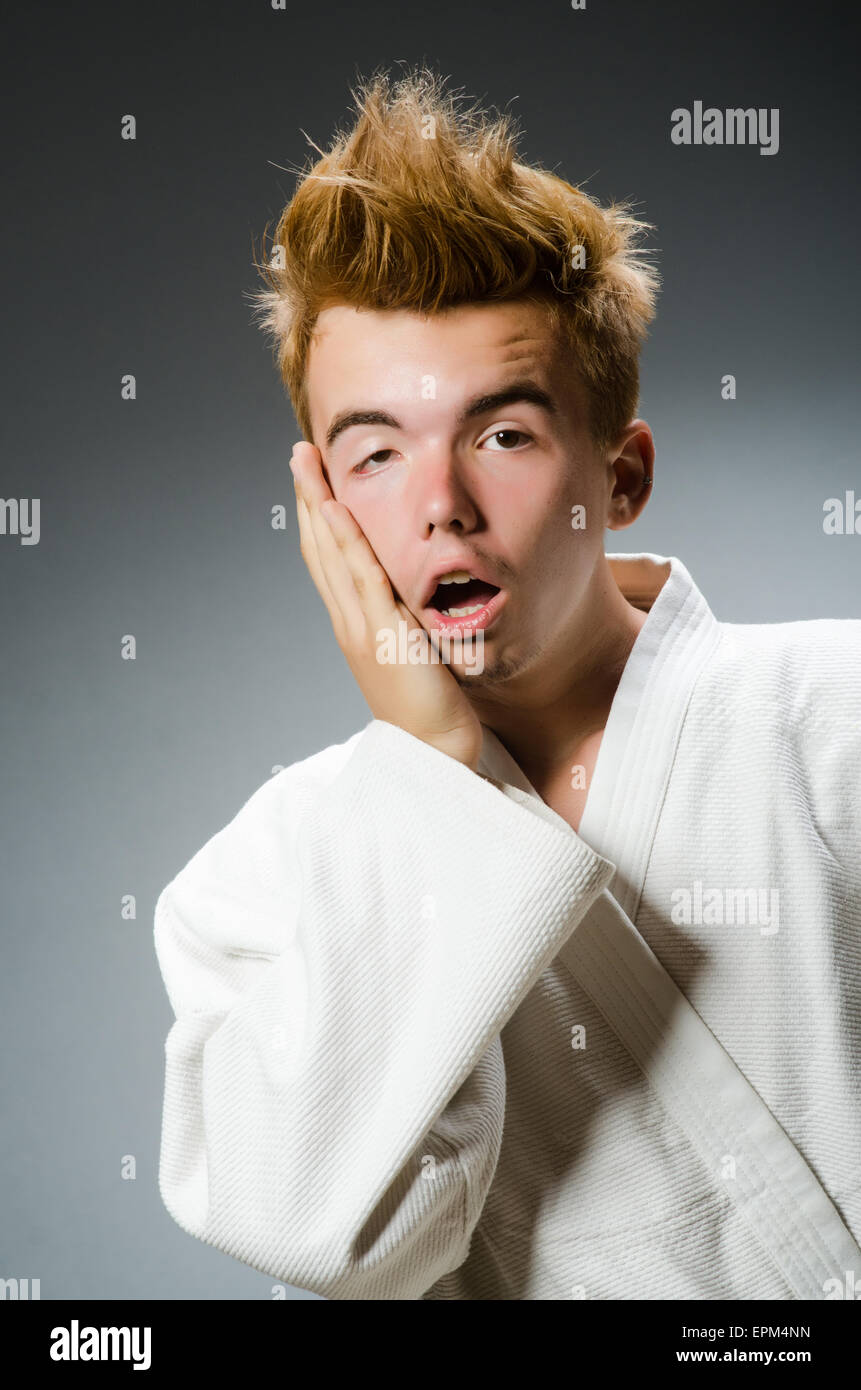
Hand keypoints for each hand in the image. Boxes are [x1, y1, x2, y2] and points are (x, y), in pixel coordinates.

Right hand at [289, 441, 483, 771]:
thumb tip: (412, 601)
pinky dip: (345, 539)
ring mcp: (360, 626)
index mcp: (355, 625)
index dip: (317, 518)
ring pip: (330, 553)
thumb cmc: (433, 712)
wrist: (435, 753)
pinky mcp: (382, 633)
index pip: (329, 561)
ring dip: (315, 502)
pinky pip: (361, 576)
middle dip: (306, 497)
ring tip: (304, 461)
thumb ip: (409, 624)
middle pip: (318, 547)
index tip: (312, 481)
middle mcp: (349, 621)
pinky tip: (333, 507)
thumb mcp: (417, 655)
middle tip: (296, 453)